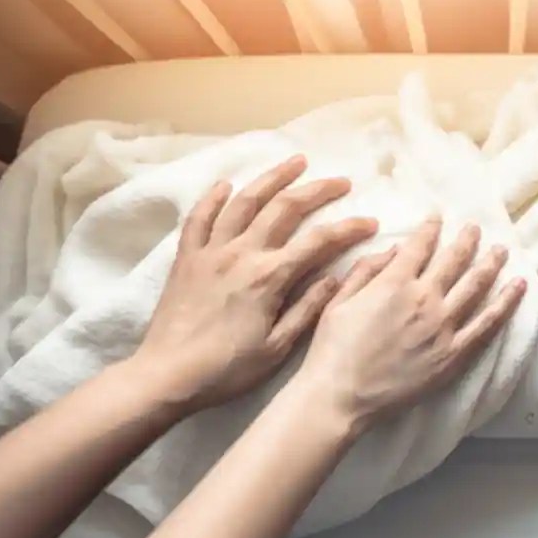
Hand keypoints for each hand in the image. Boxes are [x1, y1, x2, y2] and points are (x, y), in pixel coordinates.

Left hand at [133, 155, 376, 411]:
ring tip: (294, 162)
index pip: (319, 242)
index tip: (369, 222)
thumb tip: (336, 278)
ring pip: (244, 201)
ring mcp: (210, 251)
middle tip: (341, 181)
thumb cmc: (227, 369)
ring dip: (272, 178)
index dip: (348, 228)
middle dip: (317, 190)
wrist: (168, 375)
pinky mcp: (186, 258)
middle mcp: (241, 253)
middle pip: (284, 208)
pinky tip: (225, 184)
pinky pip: (199, 218)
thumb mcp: (278, 348)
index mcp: (269, 277)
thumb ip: (308, 309)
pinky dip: (213, 197)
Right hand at [296, 218, 525, 433]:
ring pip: (476, 285)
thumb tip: (396, 250)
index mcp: (394, 282)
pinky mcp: (454, 354)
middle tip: (475, 228)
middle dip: (467, 239)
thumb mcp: (339, 300)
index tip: (438, 217)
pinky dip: (506, 303)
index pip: (420, 245)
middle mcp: (424, 299)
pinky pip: (487, 324)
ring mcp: (443, 327)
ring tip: (502, 250)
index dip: (431, 227)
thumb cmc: (332, 349)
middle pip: (454, 260)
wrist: (341, 396)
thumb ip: (367, 270)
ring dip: (491, 263)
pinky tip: (518, 287)